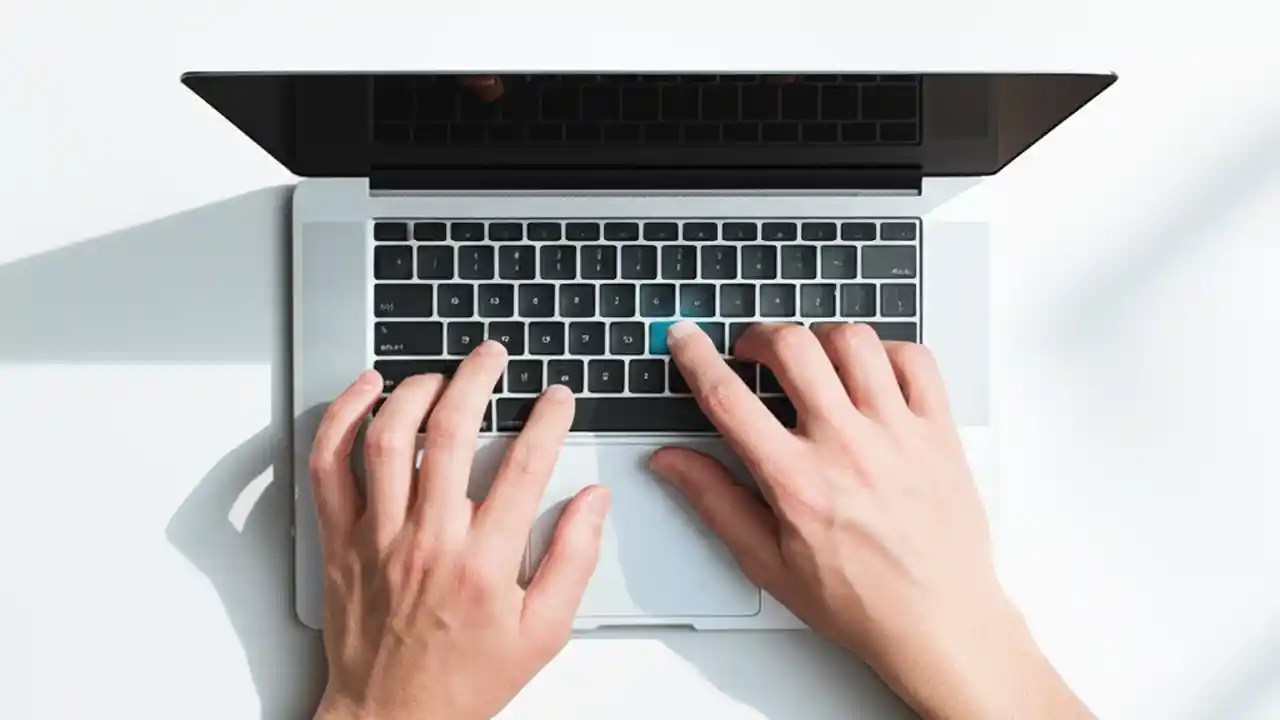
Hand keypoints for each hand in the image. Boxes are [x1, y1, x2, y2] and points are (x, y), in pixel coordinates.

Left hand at [308, 342, 609, 719]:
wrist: (392, 718)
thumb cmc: (465, 680)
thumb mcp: (544, 633)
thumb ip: (574, 560)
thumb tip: (592, 500)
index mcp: (485, 563)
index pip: (523, 466)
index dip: (547, 419)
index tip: (557, 397)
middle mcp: (428, 540)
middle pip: (449, 433)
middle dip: (476, 379)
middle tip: (492, 356)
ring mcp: (376, 536)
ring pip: (386, 438)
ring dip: (414, 390)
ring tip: (439, 373)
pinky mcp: (339, 541)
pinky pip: (328, 466)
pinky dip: (341, 419)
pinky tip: (366, 393)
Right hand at [653, 321, 1088, 719]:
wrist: (938, 622)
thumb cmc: (858, 601)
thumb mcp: (767, 561)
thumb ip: (715, 501)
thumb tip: (670, 461)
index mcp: (796, 481)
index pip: (729, 398)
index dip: (695, 358)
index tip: (685, 339)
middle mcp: (846, 447)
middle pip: (792, 349)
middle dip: (760, 337)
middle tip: (753, 353)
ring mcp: (897, 433)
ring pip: (854, 341)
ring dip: (821, 338)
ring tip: (813, 359)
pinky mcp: (938, 430)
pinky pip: (915, 359)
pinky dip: (887, 350)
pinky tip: (871, 372)